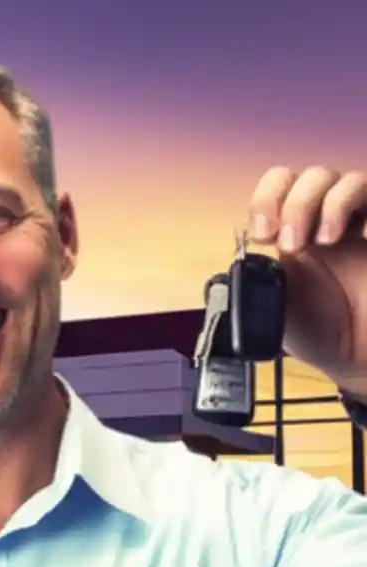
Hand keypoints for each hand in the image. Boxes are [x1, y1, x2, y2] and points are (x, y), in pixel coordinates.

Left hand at [249, 166, 366, 394]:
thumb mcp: (273, 300)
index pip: (279, 184)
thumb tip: (246, 251)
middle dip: (295, 205)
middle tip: (292, 245)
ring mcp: (363, 223)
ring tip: (324, 241)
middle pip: (312, 176)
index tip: (263, 235)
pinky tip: (363, 237)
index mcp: (294, 228)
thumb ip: (257, 272)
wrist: (356, 354)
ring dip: (328, 205)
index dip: (267, 199)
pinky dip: (364, 210)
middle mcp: (329, 219)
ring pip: (348, 180)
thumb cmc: (318, 329)